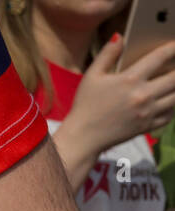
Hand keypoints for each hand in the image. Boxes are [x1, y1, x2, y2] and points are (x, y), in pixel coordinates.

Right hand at [62, 35, 174, 155]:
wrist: (83, 137)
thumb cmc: (85, 106)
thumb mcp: (91, 76)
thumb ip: (107, 55)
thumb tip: (119, 36)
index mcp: (129, 79)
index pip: (159, 57)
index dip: (172, 48)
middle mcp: (142, 95)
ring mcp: (147, 112)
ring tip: (174, 82)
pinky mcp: (147, 126)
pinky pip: (170, 115)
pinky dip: (173, 107)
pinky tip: (170, 101)